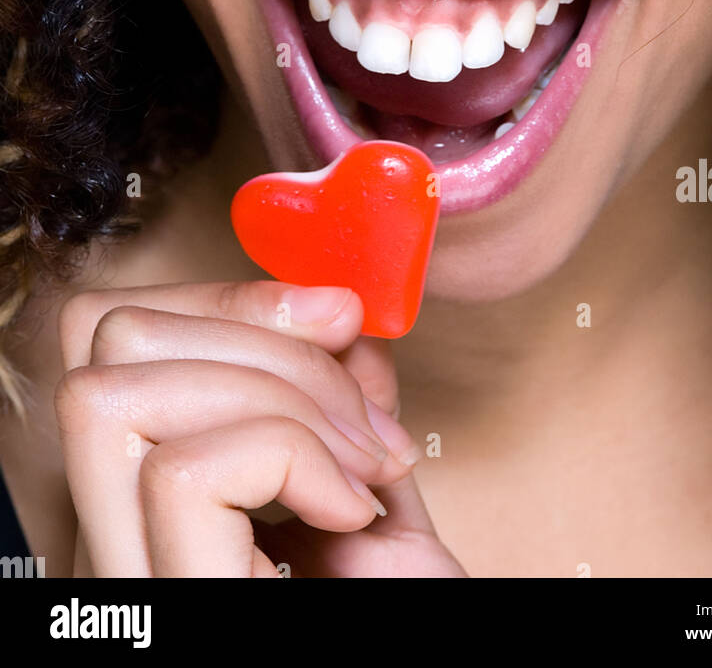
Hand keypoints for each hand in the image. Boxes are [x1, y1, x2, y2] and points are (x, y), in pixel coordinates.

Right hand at [54, 280, 466, 577]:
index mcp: (162, 501)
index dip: (225, 298)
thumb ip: (339, 408)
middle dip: (255, 330)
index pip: (114, 334)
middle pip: (103, 344)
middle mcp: (123, 541)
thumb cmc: (405, 616)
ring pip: (115, 393)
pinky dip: (293, 454)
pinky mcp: (175, 610)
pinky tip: (348, 511)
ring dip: (280, 394)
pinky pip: (190, 470)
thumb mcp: (373, 497)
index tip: (336, 322)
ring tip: (362, 468)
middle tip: (360, 411)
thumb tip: (332, 318)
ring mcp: (136, 581)